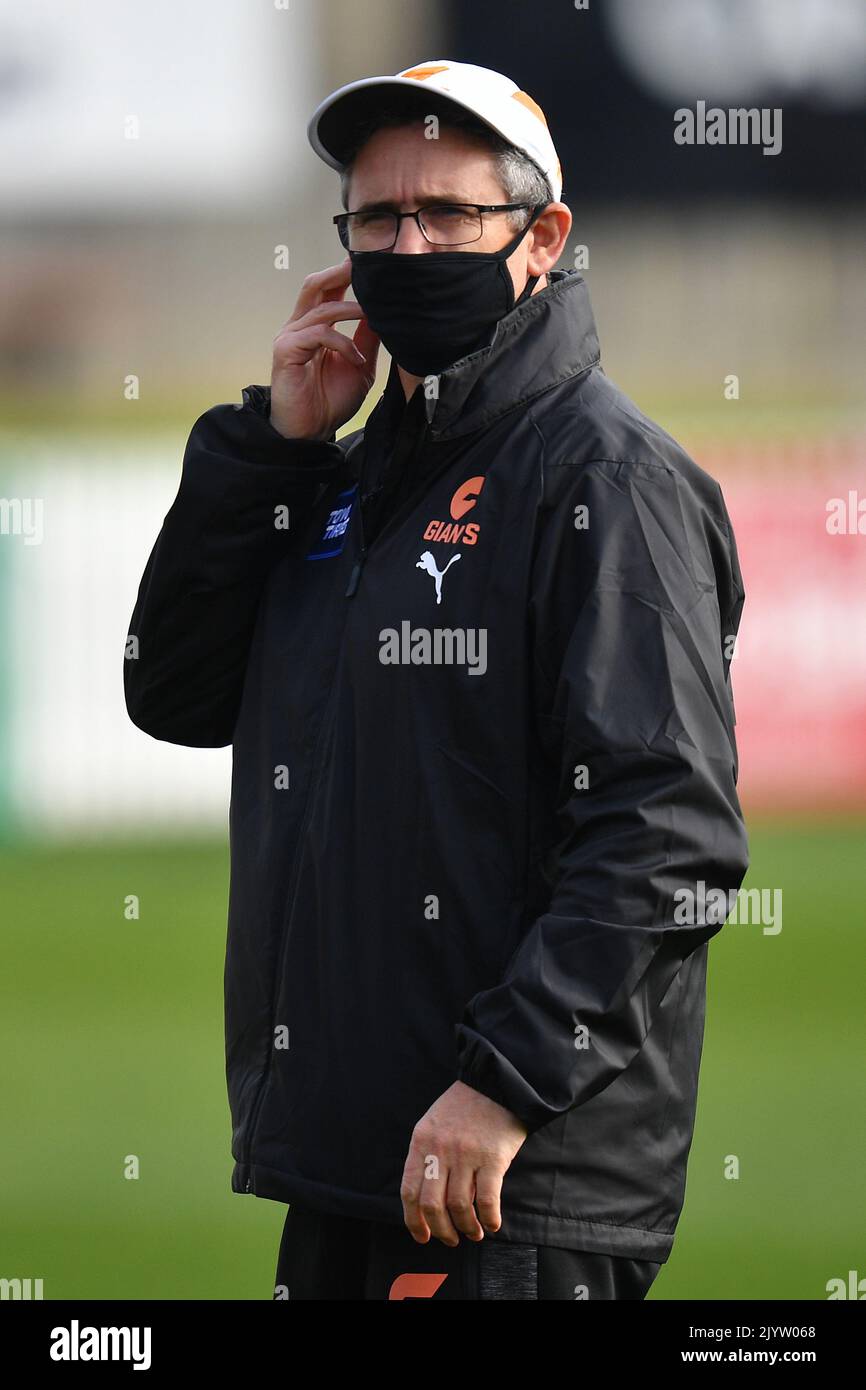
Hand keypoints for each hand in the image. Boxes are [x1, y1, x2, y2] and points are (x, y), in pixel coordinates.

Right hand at [269, 257, 379, 440]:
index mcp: (316, 327)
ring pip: (321, 307)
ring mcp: (290, 337)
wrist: (310, 433)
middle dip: (339, 272)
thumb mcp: (360, 366)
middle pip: (316, 285)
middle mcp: (300, 326)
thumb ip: (367, 339)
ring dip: (351, 309)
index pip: (329, 291)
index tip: (372, 266)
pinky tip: (356, 360)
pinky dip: (342, 343)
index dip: (346, 275)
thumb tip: (383, 313)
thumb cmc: (331, 401)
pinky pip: (318, 334)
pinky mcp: (286, 350)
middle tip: (363, 266)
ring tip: (373, 316)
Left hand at [400, 1081, 527, 1245]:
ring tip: (474, 1232)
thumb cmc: (465, 1106)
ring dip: (467, 1227)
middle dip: (441, 1230)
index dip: (414, 1221)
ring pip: (459, 1206)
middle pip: (432, 1205)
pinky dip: (489, 1218)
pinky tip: (492, 1223)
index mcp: (421, 1141)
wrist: (496, 1082)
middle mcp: (440, 1149)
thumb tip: (427, 1198)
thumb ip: (427, 1155)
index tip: (423, 1236)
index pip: (409, 1191)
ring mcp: (466, 1154)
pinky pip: (488, 1199)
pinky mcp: (493, 1157)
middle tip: (451, 1239)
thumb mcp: (433, 1123)